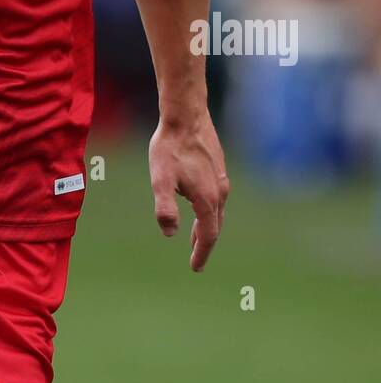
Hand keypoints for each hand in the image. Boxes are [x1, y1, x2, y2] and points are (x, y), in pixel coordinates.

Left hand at [149, 108, 229, 271]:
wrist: (186, 115)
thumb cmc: (170, 147)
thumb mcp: (160, 179)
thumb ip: (165, 208)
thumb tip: (169, 234)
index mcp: (207, 199)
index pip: (209, 235)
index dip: (202, 253)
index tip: (195, 267)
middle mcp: (220, 191)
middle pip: (215, 225)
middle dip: (206, 243)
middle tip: (196, 258)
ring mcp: (221, 178)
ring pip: (217, 211)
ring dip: (208, 226)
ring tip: (197, 237)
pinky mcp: (219, 167)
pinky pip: (217, 197)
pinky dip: (210, 210)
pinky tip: (200, 205)